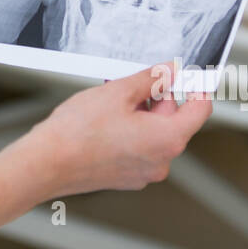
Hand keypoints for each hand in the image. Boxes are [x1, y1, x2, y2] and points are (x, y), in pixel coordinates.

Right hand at [25, 63, 212, 197]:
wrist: (47, 162)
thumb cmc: (78, 133)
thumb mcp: (119, 92)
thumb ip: (151, 79)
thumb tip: (168, 71)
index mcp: (167, 140)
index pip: (200, 110)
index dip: (196, 87)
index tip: (188, 76)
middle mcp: (161, 162)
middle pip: (174, 120)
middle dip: (156, 98)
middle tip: (131, 82)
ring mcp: (144, 173)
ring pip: (153, 133)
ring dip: (139, 113)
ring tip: (112, 99)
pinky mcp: (127, 176)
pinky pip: (139, 147)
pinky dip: (129, 131)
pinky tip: (106, 119)